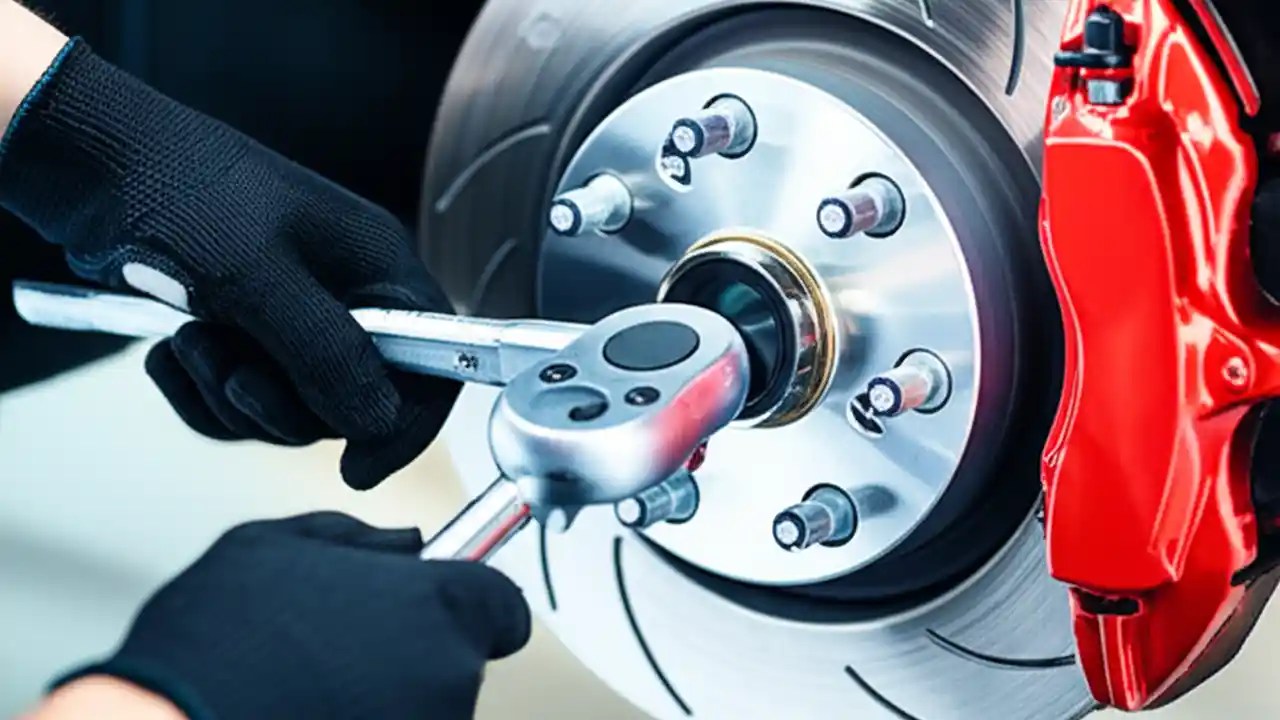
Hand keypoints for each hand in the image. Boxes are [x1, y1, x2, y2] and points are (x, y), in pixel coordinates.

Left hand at [0, 37, 456, 488]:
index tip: (356, 468)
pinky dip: (200, 393)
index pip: (432, 361)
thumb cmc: (185, 195)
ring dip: (228, 394)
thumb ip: (327, 352)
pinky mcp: (246, 333)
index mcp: (376, 268)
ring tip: (188, 341)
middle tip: (231, 371)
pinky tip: (169, 354)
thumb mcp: (258, 277)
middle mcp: (347, 297)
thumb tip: (379, 419)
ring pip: (289, 407)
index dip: (405, 421)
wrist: (97, 164)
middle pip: (352, 399)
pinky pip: (240, 400)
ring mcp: (295, 316)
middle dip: (282, 404)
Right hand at [54, 513, 530, 719]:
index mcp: (442, 608)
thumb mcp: (270, 547)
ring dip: (384, 698)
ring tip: (310, 688)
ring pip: (424, 708)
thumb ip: (356, 538)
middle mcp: (453, 679)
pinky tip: (307, 713)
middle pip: (459, 661)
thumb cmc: (216, 645)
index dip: (471, 603)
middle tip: (341, 650)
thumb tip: (406, 543)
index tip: (436, 604)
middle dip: (410, 653)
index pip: (504, 606)